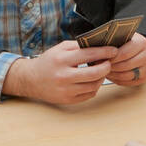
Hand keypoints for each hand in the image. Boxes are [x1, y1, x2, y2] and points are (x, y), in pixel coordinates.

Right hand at [4, 40, 118, 104]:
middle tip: (109, 63)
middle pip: (95, 73)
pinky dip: (94, 87)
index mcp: (62, 60)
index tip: (114, 51)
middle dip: (106, 67)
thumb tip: (99, 45)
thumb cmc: (48, 61)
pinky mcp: (68, 100)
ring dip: (101, 78)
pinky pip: (89, 95)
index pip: (89, 55)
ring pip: (94, 86)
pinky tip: (92, 81)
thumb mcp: (60, 49)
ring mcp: (66, 90)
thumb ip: (78, 46)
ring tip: (100, 71)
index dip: (105, 52)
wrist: (31, 79)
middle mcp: (64, 76)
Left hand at [106, 33, 145, 86]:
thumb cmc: (125, 42)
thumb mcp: (120, 37)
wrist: (137, 48)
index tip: (101, 59)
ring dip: (114, 74)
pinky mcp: (144, 78)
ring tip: (105, 71)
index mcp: (142, 42)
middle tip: (101, 66)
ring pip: (127, 75)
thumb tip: (100, 52)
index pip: (124, 53)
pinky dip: (118, 80)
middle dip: (111, 67)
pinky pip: (129, 82)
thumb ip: (113, 43)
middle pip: (126, 65)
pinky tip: (112, 75)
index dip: (111, 58)